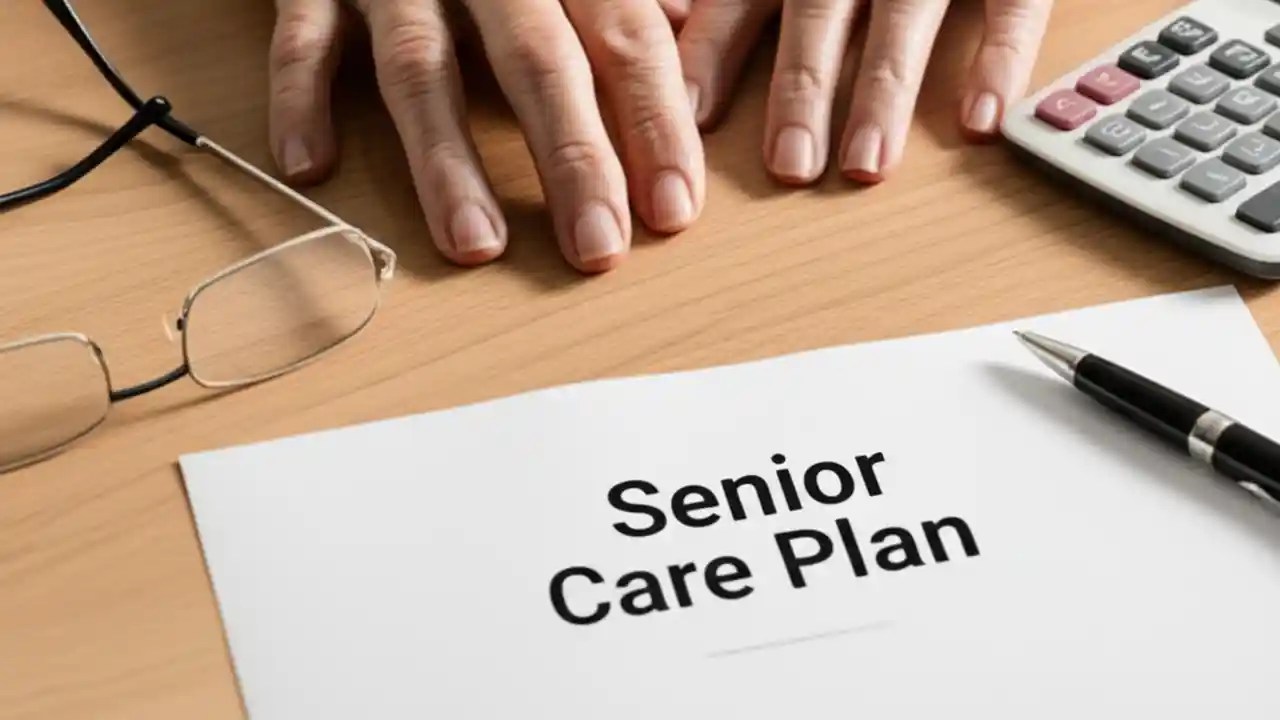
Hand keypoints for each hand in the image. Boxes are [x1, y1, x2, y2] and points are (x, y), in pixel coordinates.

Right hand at [267, 0, 704, 272]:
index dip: (655, 123)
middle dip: (573, 158)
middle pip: (537, 60)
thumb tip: (685, 26)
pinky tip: (309, 168)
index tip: (672, 210)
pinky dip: (301, 99)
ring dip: (448, 162)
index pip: (624, 37)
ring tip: (476, 246)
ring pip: (421, 67)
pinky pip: (302, 38)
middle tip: (598, 247)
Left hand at [676, 0, 1052, 183]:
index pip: (742, 0)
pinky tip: (978, 121)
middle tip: (788, 166)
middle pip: (818, 14)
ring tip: (865, 164)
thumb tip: (675, 44)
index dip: (714, 55)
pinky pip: (1008, 9)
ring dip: (882, 93)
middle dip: (800, 90)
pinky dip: (998, 62)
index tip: (693, 120)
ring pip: (902, 20)